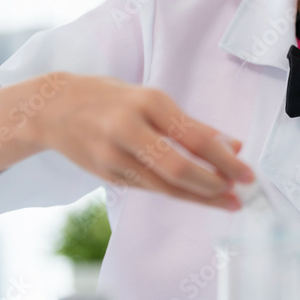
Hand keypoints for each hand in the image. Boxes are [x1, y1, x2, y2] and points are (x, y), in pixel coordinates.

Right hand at [29, 72, 253, 209]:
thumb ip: (190, 124)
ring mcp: (113, 156)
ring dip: (199, 196)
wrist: (53, 108)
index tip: (246, 170)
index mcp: (147, 102)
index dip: (223, 159)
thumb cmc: (112, 99)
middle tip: (238, 192)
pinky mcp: (106, 175)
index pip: (193, 137)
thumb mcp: (151, 99)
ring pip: (164, 186)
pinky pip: (149, 188)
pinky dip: (176, 193)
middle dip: (213, 184)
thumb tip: (231, 145)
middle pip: (178, 168)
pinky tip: (197, 196)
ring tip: (225, 200)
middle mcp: (128, 129)